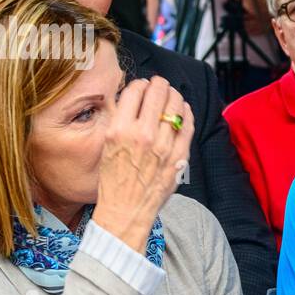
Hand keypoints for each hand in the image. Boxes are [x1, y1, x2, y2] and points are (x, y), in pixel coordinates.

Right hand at [93, 76, 192, 253]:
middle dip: (160, 84)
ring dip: (175, 95)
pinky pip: (188, 125)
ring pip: (176, 105)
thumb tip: (134, 100)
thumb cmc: (114, 180)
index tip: (143, 85)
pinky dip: (187, 113)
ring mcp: (163, 145)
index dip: (141, 84)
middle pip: (158, 93)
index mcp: (119, 130)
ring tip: (172, 94)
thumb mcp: (107, 145)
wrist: (126, 210)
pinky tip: (184, 109)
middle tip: (160, 84)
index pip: (135, 91)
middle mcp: (141, 134)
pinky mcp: (179, 156)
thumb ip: (121, 121)